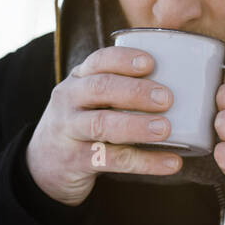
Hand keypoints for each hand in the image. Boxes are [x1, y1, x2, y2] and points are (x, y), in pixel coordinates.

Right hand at [25, 46, 182, 206]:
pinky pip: (111, 160)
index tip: (151, 62)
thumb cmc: (80, 125)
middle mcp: (68, 100)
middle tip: (167, 98)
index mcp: (77, 79)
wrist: (43, 165)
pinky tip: (171, 163)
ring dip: (136, 125)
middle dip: (135, 91)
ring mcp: (68, 130)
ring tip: (166, 129)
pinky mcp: (74, 160)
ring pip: (101, 124)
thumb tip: (181, 85)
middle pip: (100, 88)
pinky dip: (145, 162)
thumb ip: (118, 90)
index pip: (98, 60)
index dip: (124, 59)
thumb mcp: (88, 101)